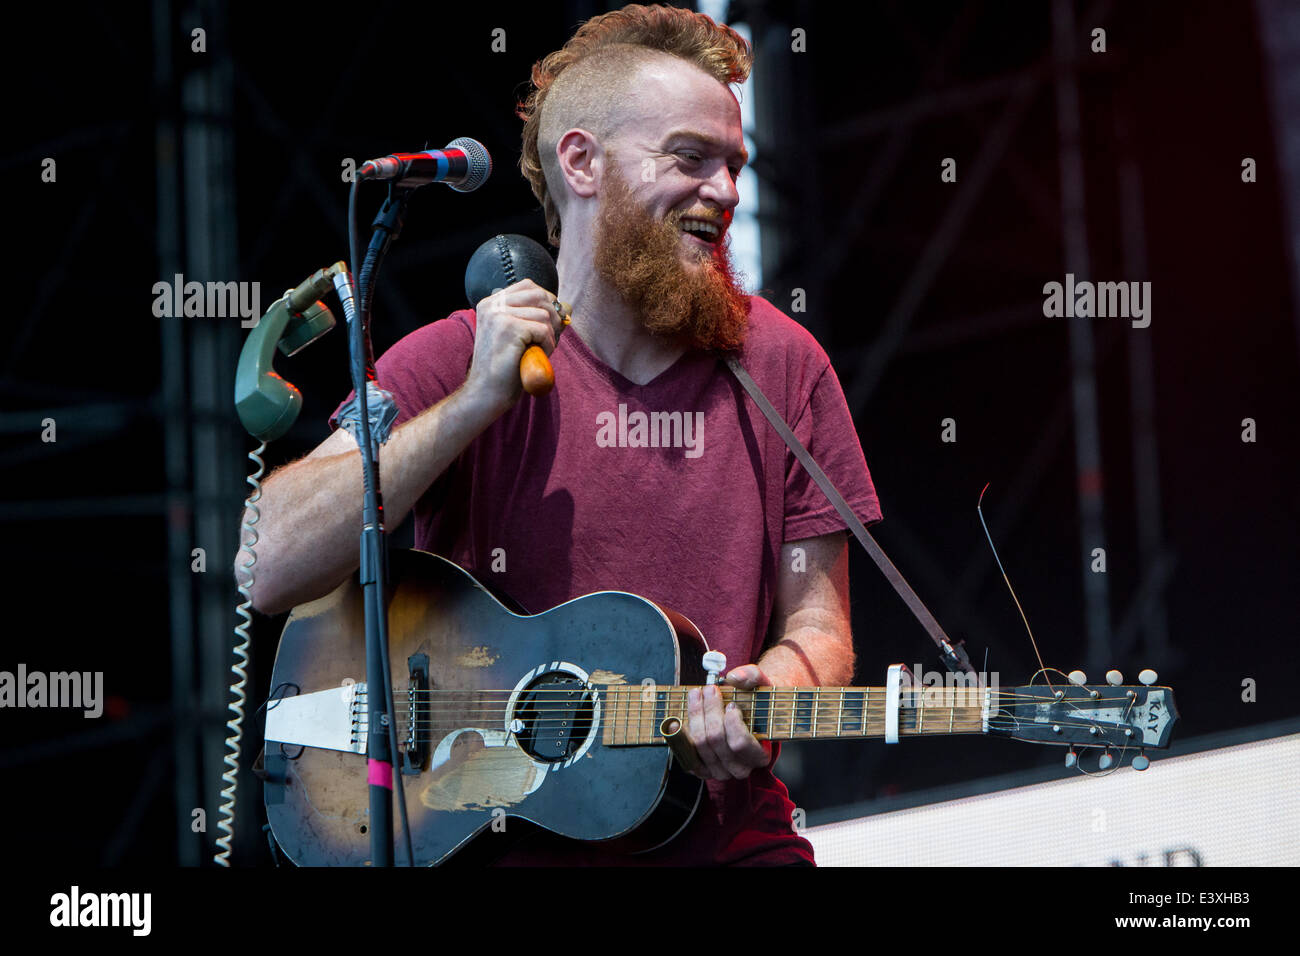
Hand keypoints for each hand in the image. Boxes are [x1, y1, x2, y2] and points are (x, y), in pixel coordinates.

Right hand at [466, 279, 566, 412]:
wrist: (486, 393)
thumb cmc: (505, 368)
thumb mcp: (520, 336)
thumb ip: (537, 318)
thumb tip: (567, 307)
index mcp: (491, 303)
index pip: (528, 286)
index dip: (547, 301)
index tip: (550, 322)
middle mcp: (492, 305)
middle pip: (539, 295)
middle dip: (553, 316)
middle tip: (550, 338)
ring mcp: (499, 315)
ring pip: (544, 314)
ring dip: (549, 335)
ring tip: (539, 351)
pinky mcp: (508, 328)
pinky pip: (543, 329)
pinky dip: (547, 344)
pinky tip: (536, 355)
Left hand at [685, 664, 771, 779]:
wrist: (748, 715)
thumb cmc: (756, 702)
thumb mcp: (761, 685)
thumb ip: (752, 676)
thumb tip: (734, 677)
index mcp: (759, 754)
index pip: (740, 744)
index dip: (732, 723)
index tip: (731, 704)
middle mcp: (740, 768)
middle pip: (715, 740)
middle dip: (710, 711)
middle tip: (709, 689)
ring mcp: (719, 771)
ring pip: (700, 744)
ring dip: (695, 715)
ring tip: (697, 694)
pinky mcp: (703, 769)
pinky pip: (687, 753)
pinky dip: (681, 735)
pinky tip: (679, 719)